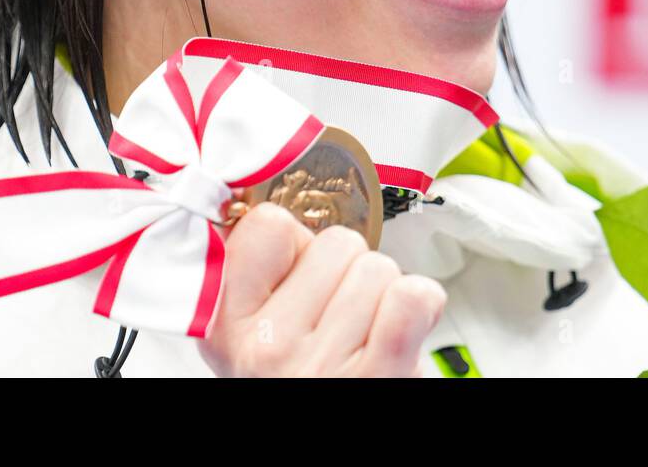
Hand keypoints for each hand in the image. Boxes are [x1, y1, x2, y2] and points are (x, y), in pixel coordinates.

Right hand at [197, 202, 446, 376]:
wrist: (335, 440)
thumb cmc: (303, 379)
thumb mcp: (255, 334)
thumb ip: (257, 274)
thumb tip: (273, 207)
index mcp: (228, 326)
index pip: (268, 225)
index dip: (296, 239)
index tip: (298, 264)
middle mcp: (269, 348)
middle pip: (336, 243)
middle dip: (348, 270)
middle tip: (337, 314)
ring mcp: (323, 363)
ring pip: (378, 267)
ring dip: (383, 293)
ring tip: (365, 333)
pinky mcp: (378, 374)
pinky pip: (411, 297)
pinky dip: (419, 303)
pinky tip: (400, 327)